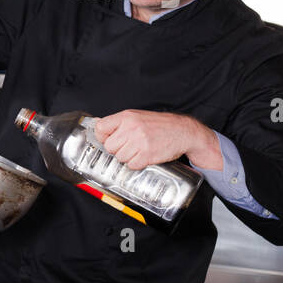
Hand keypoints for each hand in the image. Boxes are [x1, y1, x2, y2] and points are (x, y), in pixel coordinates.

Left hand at [94, 110, 219, 170]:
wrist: (184, 131)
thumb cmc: (160, 125)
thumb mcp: (137, 117)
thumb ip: (119, 123)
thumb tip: (97, 127)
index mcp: (126, 117)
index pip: (100, 128)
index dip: (102, 137)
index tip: (109, 139)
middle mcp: (131, 128)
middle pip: (109, 147)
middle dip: (117, 149)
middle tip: (129, 146)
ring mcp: (139, 141)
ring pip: (120, 157)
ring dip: (128, 157)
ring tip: (139, 150)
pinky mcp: (147, 154)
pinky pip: (131, 165)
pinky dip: (137, 163)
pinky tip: (145, 155)